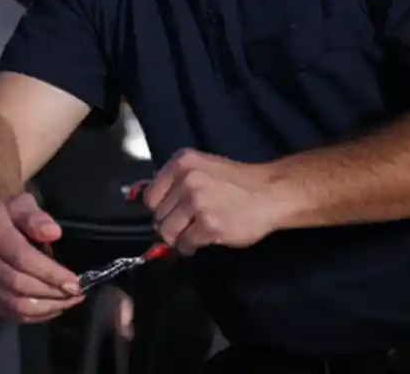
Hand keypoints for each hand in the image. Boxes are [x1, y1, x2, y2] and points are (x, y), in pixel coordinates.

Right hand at [0, 193, 84, 322]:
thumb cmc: (0, 214)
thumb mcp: (18, 204)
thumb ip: (35, 216)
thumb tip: (54, 233)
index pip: (24, 259)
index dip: (51, 273)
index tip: (76, 280)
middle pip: (23, 286)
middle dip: (55, 292)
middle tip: (80, 291)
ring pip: (19, 305)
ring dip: (50, 307)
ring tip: (72, 300)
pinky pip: (15, 316)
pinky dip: (39, 315)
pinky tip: (55, 307)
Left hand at [141, 149, 293, 254]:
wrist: (270, 192)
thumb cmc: (236, 182)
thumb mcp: (202, 168)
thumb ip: (175, 180)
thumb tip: (139, 197)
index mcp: (182, 162)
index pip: (150, 196)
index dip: (160, 208)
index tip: (170, 212)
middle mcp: (187, 179)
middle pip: (158, 215)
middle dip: (170, 224)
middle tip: (185, 225)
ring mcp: (198, 202)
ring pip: (168, 232)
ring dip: (178, 238)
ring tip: (191, 234)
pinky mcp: (209, 224)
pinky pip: (185, 243)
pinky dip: (189, 247)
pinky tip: (199, 241)